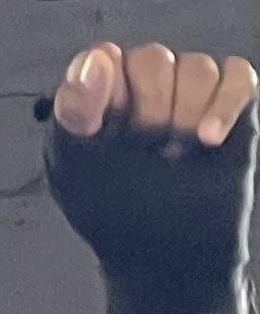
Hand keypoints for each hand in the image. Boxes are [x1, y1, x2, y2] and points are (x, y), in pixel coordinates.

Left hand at [43, 42, 259, 313]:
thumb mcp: (76, 168)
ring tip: (176, 154)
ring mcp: (190, 94)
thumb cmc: (115, 213)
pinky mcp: (232, 106)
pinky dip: (227, 103)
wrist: (168, 255)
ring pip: (197, 67)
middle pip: (153, 58)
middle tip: (146, 151)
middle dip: (150, 109)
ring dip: (187, 115)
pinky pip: (238, 74)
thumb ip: (74, 113)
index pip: (101, 58)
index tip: (106, 130)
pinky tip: (208, 140)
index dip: (107, 92)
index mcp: (97, 96)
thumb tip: (97, 59)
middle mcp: (143, 86)